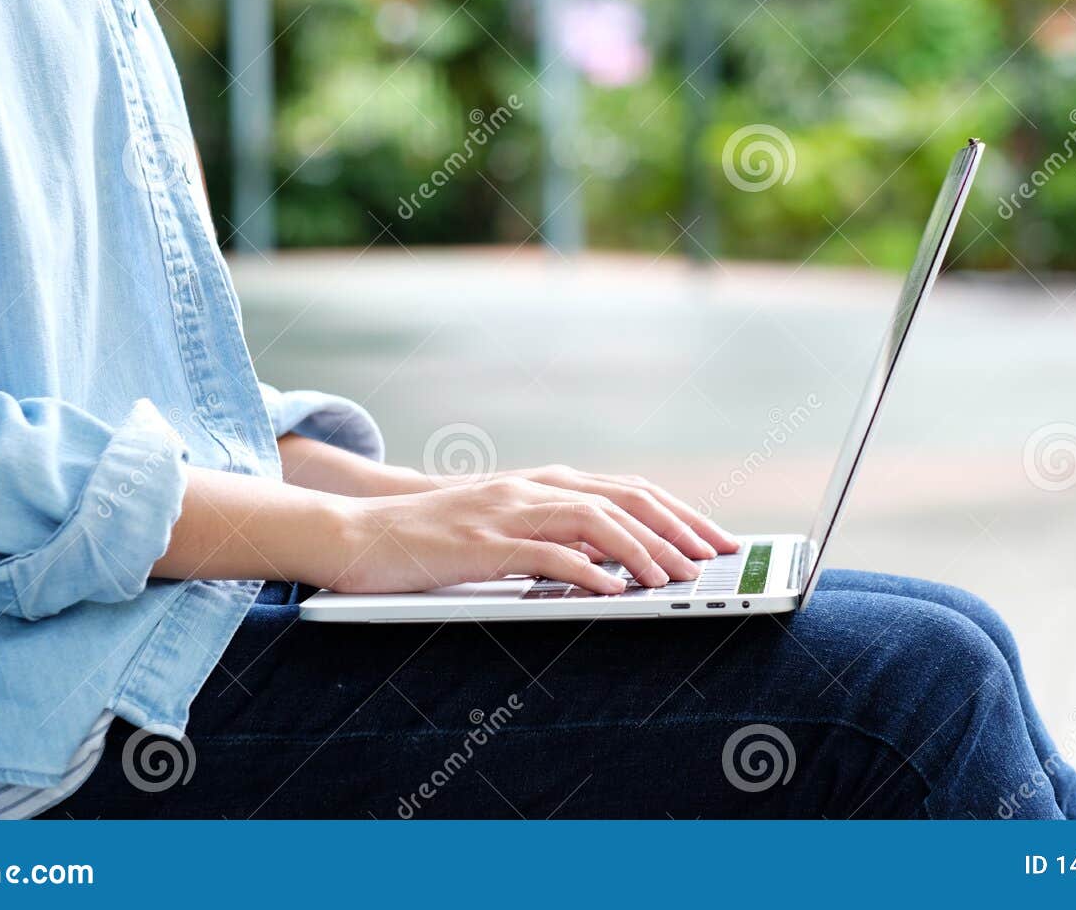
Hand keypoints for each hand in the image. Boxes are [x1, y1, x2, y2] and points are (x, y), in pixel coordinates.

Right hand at [318, 476, 724, 594]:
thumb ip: (551, 536)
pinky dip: (589, 571)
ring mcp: (508, 511)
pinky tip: (618, 591)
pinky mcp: (484, 542)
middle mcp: (533, 489)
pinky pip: (548, 554)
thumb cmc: (430, 539)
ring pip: (595, 520)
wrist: (358, 532)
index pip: (628, 490)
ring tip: (676, 579)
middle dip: (678, 527)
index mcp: (542, 484)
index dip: (678, 513)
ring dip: (643, 551)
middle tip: (717, 557)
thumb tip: (609, 563)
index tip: (715, 539)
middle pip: (624, 498)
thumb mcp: (501, 529)